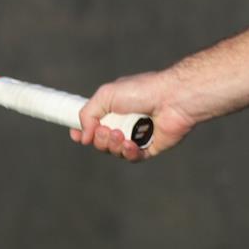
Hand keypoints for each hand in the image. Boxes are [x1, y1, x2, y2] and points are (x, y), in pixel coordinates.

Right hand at [72, 71, 198, 161]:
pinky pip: (133, 158)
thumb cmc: (142, 91)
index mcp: (114, 108)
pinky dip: (128, 153)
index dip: (82, 132)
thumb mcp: (106, 95)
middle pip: (101, 141)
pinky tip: (130, 144)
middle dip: (99, 139)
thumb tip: (82, 136)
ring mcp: (138, 135)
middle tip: (106, 130)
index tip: (76, 135)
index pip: (93, 124)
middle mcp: (125, 122)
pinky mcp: (151, 147)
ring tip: (119, 134)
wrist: (172, 99)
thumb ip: (88, 114)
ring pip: (115, 151)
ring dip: (112, 145)